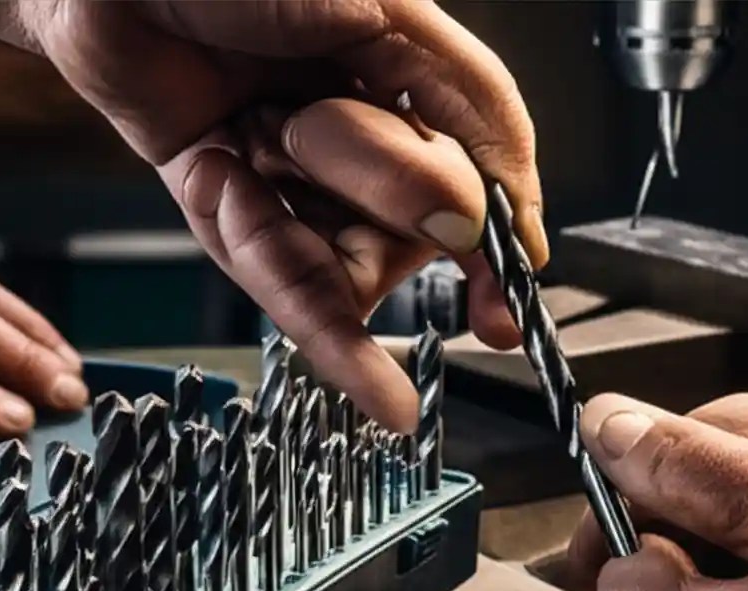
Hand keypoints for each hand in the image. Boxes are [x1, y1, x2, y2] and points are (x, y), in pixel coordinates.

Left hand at [0, 0, 543, 431]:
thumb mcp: (383, 7)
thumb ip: (467, 102)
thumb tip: (494, 221)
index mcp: (413, 87)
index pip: (482, 186)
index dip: (498, 255)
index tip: (506, 312)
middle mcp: (362, 147)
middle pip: (406, 231)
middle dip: (363, 176)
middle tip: (295, 115)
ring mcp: (300, 190)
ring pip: (341, 267)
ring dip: (287, 213)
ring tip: (241, 135)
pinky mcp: (240, 220)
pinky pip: (285, 284)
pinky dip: (319, 326)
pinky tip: (382, 396)